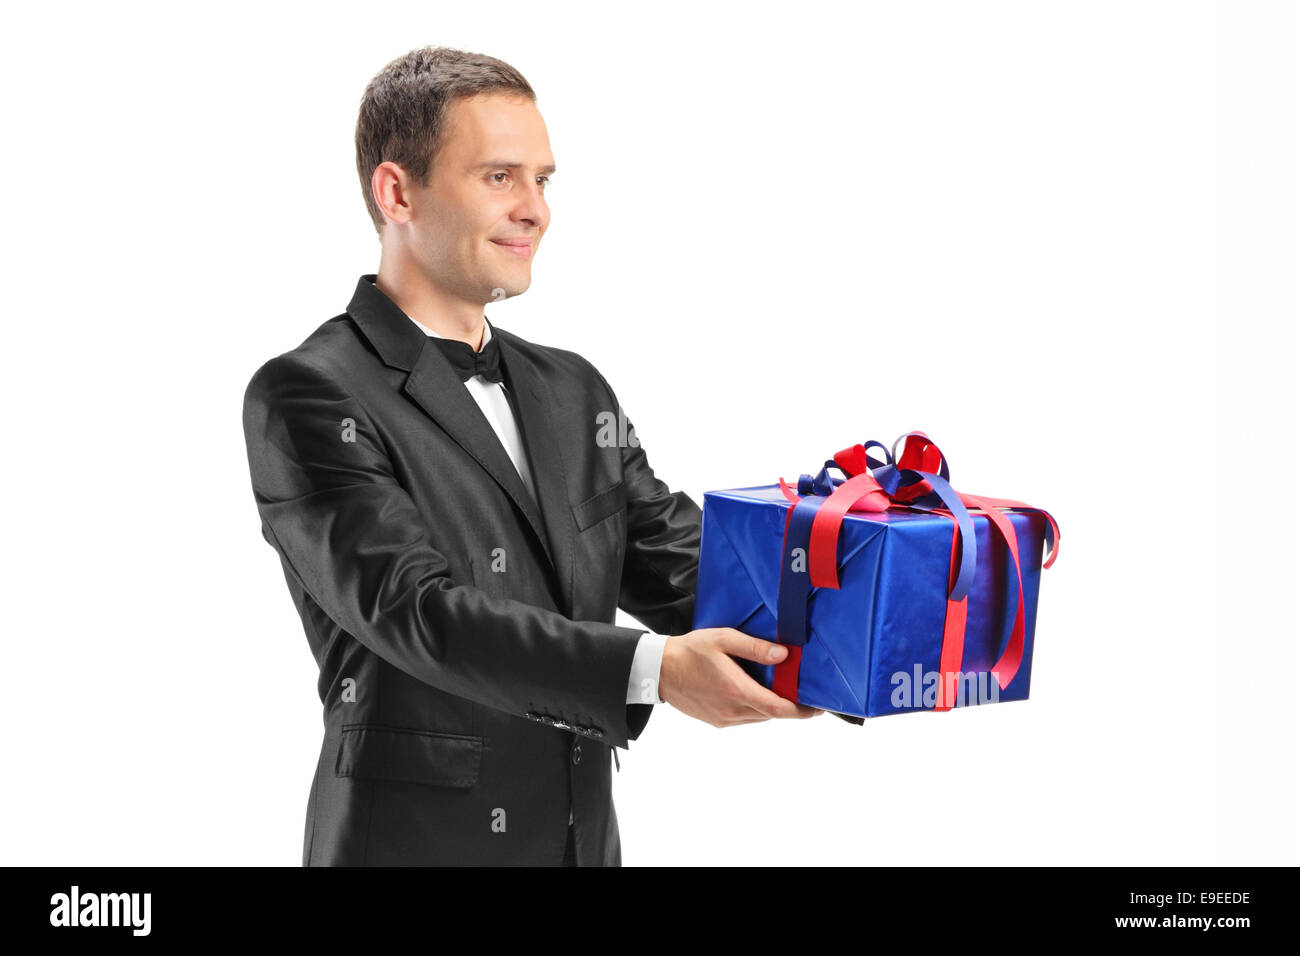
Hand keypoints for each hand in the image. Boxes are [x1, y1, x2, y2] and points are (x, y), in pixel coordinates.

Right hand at [658, 628, 824, 726]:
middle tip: (799, 690)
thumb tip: (782, 655)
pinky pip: (744, 718)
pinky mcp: (716, 721)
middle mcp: (733, 710)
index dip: (801, 711)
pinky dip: (753, 707)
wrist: (659, 670)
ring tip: (775, 688)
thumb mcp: (724, 640)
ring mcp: (724, 718)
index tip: (816, 709)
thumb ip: (755, 648)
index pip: (778, 708)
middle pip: (771, 713)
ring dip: (769, 705)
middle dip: (788, 705)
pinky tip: (749, 690)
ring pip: (758, 716)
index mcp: (737, 691)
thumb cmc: (690, 652)